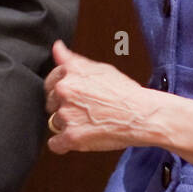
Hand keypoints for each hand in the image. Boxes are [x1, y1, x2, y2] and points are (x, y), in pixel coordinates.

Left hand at [45, 38, 156, 152]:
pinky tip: (79, 138)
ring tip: (89, 123)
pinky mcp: (71, 137)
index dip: (60, 91)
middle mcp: (64, 91)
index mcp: (70, 72)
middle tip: (85, 110)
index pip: (50, 82)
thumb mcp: (100, 68)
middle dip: (63, 107)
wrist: (142, 115)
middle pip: (50, 103)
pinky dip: (64, 144)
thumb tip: (57, 47)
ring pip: (55, 122)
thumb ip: (72, 59)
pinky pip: (55, 144)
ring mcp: (66, 114)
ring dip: (67, 125)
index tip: (72, 97)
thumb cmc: (125, 92)